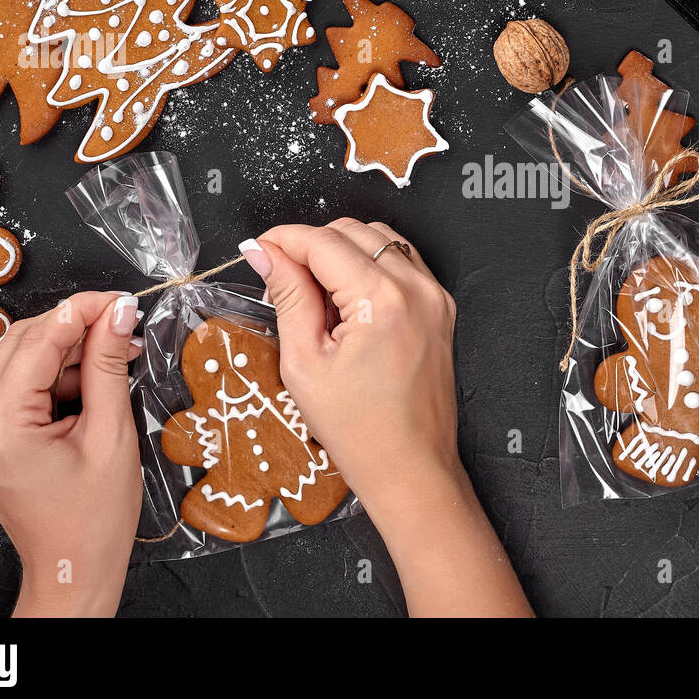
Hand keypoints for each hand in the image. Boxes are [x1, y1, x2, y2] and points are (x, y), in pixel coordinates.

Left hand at [0, 291, 143, 616]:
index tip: (124, 301)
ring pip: (23, 359)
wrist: (74, 568)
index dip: (84, 310)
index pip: (40, 339)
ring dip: (70, 350)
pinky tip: (97, 379)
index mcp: (3, 424)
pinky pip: (22, 385)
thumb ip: (108, 367)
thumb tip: (117, 315)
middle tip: (125, 323)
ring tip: (119, 355)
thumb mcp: (111, 435)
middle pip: (24, 342)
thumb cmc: (94, 519)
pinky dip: (59, 374)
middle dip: (76, 326)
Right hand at [240, 219, 530, 616]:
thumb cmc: (359, 430)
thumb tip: (266, 253)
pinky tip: (347, 301)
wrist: (410, 466)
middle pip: (352, 231)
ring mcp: (434, 296)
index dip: (283, 240)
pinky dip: (370, 265)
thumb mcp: (304, 362)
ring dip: (341, 251)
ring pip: (379, 240)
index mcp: (382, 299)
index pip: (323, 241)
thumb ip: (288, 296)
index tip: (258, 250)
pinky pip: (401, 262)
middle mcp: (416, 289)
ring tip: (314, 295)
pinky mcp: (440, 308)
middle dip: (310, 246)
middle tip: (281, 281)